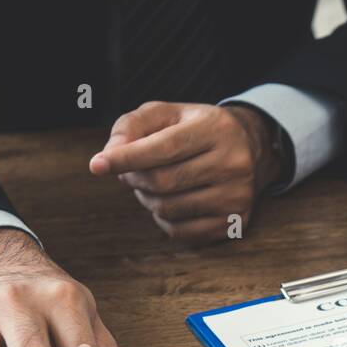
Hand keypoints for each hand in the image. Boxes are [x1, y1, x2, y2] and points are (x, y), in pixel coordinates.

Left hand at [89, 102, 287, 243]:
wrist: (250, 149)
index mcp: (215, 129)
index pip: (164, 148)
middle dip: (134, 179)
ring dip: (147, 200)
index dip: (126, 158)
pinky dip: (164, 220)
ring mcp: (236, 196)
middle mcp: (232, 163)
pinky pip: (181, 232)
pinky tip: (169, 202)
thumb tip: (110, 153)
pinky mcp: (235, 221)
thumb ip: (132, 125)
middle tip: (129, 172)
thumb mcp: (167, 113)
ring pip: (168, 209)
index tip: (96, 165)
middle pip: (162, 182)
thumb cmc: (196, 129)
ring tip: (152, 185)